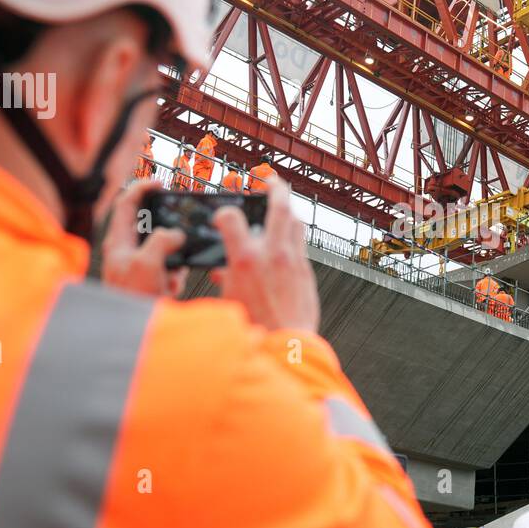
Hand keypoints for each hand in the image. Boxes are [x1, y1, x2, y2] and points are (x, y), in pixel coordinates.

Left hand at [101, 179, 187, 297]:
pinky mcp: (150, 281)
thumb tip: (175, 235)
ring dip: (174, 256)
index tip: (160, 183)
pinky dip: (174, 275)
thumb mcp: (147, 263)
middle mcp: (126, 251)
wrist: (132, 333)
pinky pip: (168, 268)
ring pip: (162, 248)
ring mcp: (139, 267)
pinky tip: (170, 287)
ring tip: (171, 273)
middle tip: (180, 228)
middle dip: (166, 228)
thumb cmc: (130, 300)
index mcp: (118, 242)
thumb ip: (161, 240)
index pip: (125, 203)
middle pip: (147, 224)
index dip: (141, 187)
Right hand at [211, 178, 319, 332]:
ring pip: (295, 222)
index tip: (223, 217)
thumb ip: (227, 279)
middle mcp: (272, 254)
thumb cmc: (254, 328)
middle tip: (271, 180)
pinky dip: (294, 233)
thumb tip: (223, 270)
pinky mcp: (305, 272)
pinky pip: (301, 243)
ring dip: (288, 209)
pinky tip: (289, 235)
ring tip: (282, 205)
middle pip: (278, 207)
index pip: (231, 218)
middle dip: (275, 188)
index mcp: (245, 260)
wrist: (287, 346)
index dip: (224, 213)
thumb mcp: (230, 301)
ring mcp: (292, 260)